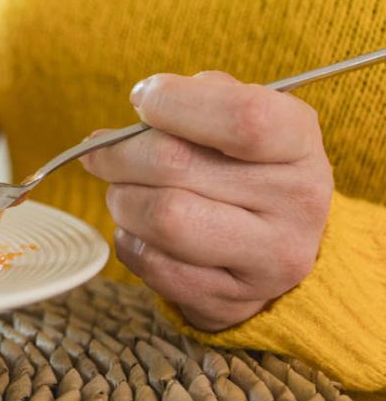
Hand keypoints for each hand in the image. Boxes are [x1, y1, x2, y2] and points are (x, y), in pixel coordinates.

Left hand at [79, 71, 332, 330]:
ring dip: (122, 199)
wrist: (270, 247)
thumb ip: (198, 98)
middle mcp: (297, 202)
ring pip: (161, 218)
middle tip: (102, 154)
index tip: (141, 99)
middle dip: (119, 155)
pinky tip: (141, 230)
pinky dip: (130, 240)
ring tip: (124, 191)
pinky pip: (152, 264)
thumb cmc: (239, 167)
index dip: (174, 103)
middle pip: (177, 166)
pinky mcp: (231, 301)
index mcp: (299, 142)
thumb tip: (144, 103)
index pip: (242, 118)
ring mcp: (270, 259)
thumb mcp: (238, 119)